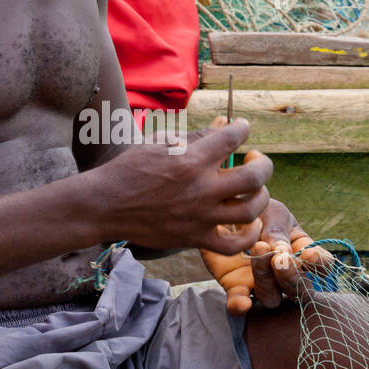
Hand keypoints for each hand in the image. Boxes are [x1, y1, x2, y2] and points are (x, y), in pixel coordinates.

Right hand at [92, 115, 272, 254]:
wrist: (105, 205)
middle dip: (263, 164)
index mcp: (191, 160)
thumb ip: (196, 136)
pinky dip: (248, 235)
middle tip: (256, 160)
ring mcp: (200, 217)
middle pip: (253, 177)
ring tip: (255, 189)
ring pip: (250, 210)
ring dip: (261, 196)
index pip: (232, 138)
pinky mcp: (194, 238)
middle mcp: (200, 189)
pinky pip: (233, 244)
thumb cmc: (129, 169)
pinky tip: (248, 223)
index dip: (242, 128)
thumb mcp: (160, 143)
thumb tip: (223, 124)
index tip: (241, 128)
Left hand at [245, 198, 334, 309]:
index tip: (310, 254)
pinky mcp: (235, 287)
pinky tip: (242, 303)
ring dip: (267, 281)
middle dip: (293, 278)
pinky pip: (239, 304)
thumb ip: (278, 232)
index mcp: (301, 251)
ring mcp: (261, 283)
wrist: (223, 209)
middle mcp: (284, 273)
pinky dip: (240, 306)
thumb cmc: (254, 211)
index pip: (322, 266)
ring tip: (257, 250)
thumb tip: (283, 253)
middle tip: (280, 260)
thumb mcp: (270, 213)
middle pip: (299, 291)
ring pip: (271, 298)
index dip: (320, 264)